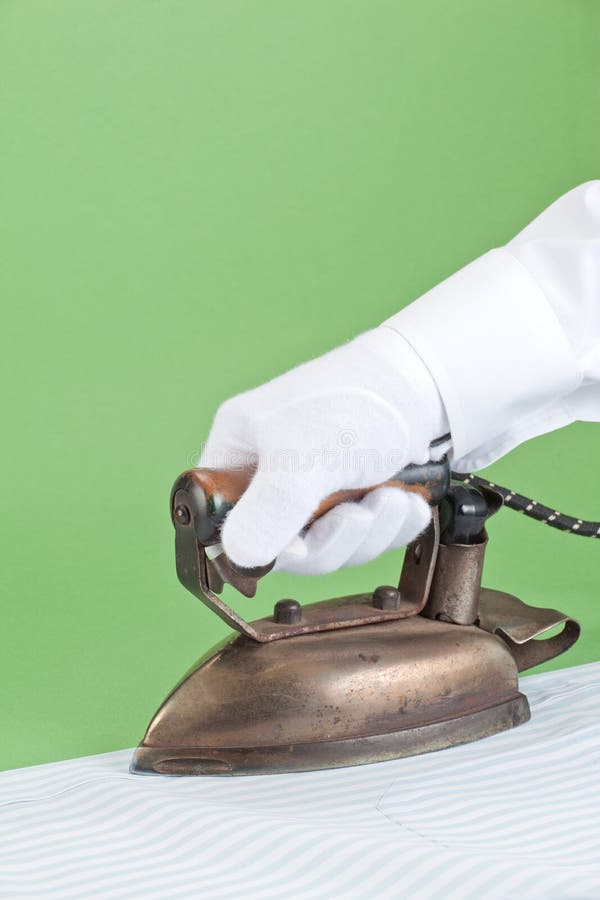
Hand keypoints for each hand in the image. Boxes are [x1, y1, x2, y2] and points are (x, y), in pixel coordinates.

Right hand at [199, 327, 447, 573]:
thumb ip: (271, 507)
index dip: (263, 544)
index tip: (303, 543)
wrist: (424, 383)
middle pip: (287, 547)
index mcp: (238, 454)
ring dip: (370, 531)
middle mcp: (269, 474)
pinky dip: (389, 528)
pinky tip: (405, 503)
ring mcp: (312, 490)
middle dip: (334, 538)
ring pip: (330, 547)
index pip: (226, 523)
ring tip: (392, 498)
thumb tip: (238, 556)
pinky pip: (363, 540)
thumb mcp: (306, 453)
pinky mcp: (351, 499)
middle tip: (360, 514)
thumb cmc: (356, 399)